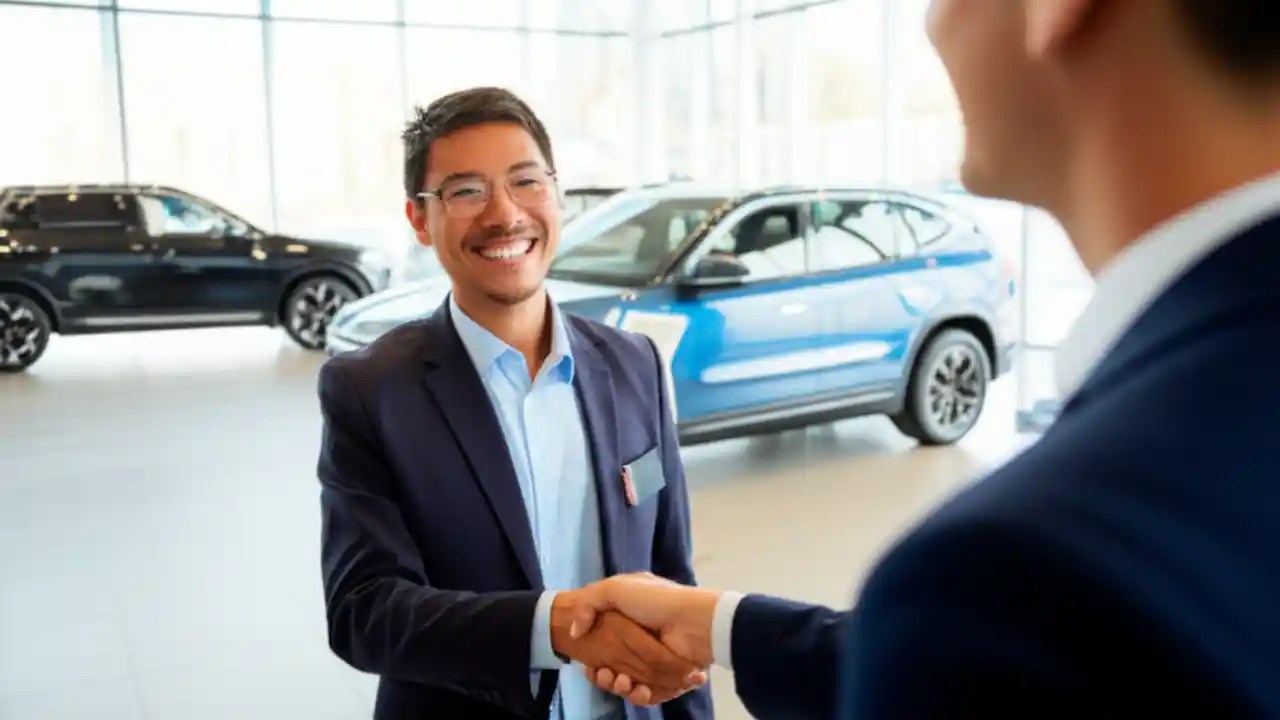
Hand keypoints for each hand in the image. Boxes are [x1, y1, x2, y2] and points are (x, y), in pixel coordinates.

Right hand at [551, 592, 706, 704]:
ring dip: (621, 686)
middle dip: (606, 675)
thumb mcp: (615, 588)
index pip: (606, 640)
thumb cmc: (655, 601)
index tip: (587, 664)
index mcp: (632, 616)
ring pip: (630, 682)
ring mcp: (658, 658)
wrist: (694, 621)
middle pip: (616, 665)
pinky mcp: (670, 677)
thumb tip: (574, 632)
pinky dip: (641, 695)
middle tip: (604, 675)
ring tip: (621, 682)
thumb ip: (588, 605)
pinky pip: (650, 693)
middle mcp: (644, 638)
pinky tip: (638, 690)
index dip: (593, 655)